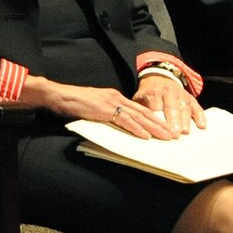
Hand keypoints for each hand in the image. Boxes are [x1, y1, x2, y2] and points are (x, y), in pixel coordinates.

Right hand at [20, 77, 184, 140]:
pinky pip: (124, 120)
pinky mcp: (104, 109)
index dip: (154, 119)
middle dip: (160, 124)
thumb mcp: (94, 109)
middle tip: (173, 135)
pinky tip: (146, 136)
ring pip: (138, 117)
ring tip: (166, 137)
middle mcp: (116, 98)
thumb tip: (118, 128)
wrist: (58, 96)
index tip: (165, 127)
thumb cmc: (73, 103)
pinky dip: (136, 129)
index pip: (139, 109)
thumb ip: (107, 116)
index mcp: (115, 97)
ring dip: (154, 128)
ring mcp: (111, 102)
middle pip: (144, 112)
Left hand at [132, 70, 204, 135]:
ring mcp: (181, 94)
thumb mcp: (139, 99)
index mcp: (153, 92)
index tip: (159, 130)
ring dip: (186, 120)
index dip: (158, 119)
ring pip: (184, 107)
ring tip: (185, 131)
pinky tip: (202, 125)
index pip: (156, 107)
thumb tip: (142, 128)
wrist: (159, 77)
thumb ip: (141, 111)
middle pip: (172, 107)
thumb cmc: (148, 93)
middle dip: (174, 120)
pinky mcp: (190, 97)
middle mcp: (168, 92)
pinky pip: (196, 106)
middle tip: (175, 133)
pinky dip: (200, 116)